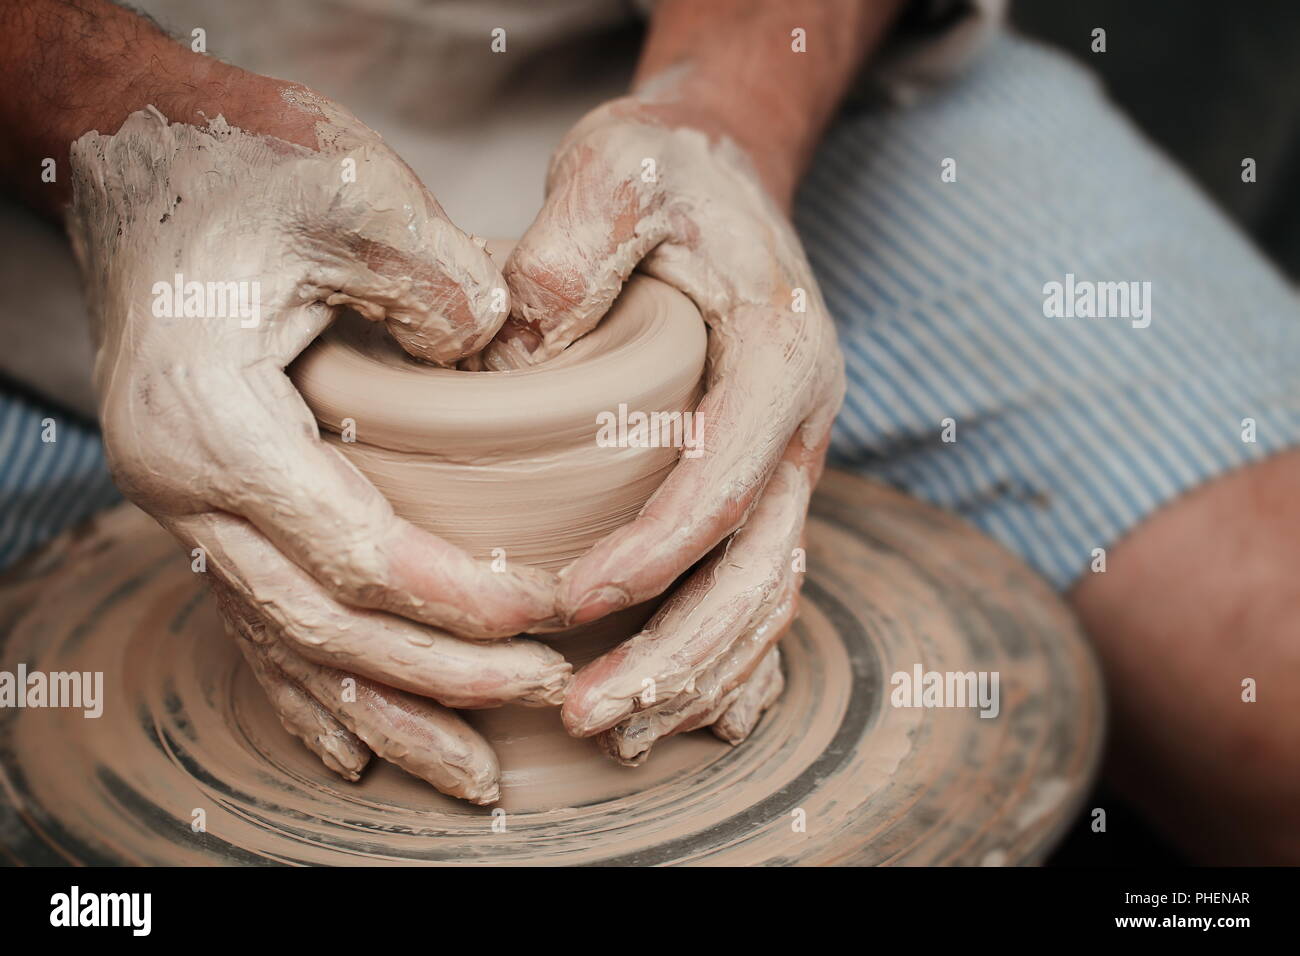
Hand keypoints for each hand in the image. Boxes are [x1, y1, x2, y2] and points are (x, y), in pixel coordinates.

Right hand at [66, 84, 567, 802]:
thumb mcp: (345, 188)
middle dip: (438, 673)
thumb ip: (433, 274)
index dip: (450, 595)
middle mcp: (182, 487)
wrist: (143, 152)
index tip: (543, 611)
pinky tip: (360, 744)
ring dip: (389, 713)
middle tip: (544, 688)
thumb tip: (505, 352)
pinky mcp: (210, 508)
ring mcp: (187, 509)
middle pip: (322, 623)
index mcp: (210, 419)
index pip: (347, 546)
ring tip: (474, 775)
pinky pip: (258, 624)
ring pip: (291, 646)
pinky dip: (314, 692)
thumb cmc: (239, 164)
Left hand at [479, 95, 844, 762]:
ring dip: (697, 675)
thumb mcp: (617, 167)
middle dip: (679, 654)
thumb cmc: (666, 171)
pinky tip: (671, 712)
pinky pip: (755, 585)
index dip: (655, 551)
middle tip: (590, 717)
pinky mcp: (758, 479)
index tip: (569, 601)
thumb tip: (518, 345)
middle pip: (756, 567)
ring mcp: (786, 459)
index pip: (724, 477)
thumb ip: (575, 238)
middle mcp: (799, 422)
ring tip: (614, 734)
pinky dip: (722, 657)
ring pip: (765, 596)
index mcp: (780, 354)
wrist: (723, 170)